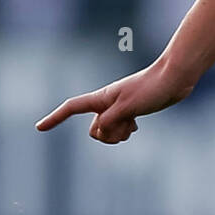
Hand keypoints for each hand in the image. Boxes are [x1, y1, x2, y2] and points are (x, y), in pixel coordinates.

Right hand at [35, 61, 193, 143]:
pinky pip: (121, 130)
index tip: (39, 127)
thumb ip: (110, 121)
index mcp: (102, 98)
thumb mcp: (128, 107)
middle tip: (126, 123)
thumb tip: (99, 131)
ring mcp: (119, 108)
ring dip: (120, 134)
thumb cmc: (152, 89)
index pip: (72, 108)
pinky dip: (127, 131)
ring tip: (134, 122)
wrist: (175, 79)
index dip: (55, 118)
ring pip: (109, 133)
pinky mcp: (131, 112)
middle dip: (108, 135)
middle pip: (94, 130)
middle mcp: (107, 103)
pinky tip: (137, 123)